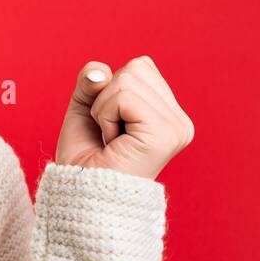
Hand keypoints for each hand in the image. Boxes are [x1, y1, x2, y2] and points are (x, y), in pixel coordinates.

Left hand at [55, 56, 194, 180]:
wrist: (80, 192)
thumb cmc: (85, 157)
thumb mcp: (85, 107)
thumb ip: (92, 79)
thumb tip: (100, 70)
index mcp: (169, 114)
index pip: (140, 67)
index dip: (110, 91)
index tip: (111, 125)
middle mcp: (179, 121)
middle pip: (136, 68)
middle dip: (106, 98)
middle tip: (109, 134)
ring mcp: (176, 127)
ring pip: (128, 79)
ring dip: (103, 109)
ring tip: (111, 139)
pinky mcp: (165, 133)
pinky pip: (124, 96)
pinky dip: (105, 116)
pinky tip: (112, 142)